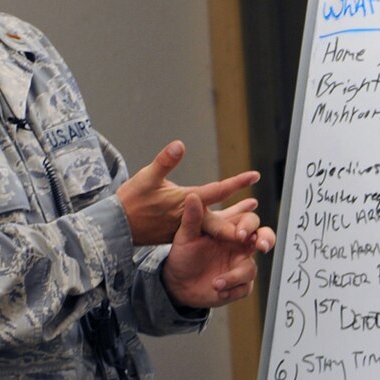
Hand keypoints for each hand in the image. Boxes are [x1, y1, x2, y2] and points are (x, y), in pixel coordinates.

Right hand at [117, 140, 263, 244]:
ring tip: (252, 209)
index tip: (255, 175)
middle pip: (223, 219)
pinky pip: (204, 231)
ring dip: (234, 218)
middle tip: (261, 214)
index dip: (237, 183)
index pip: (217, 191)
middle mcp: (189, 218)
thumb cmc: (132, 199)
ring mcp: (186, 228)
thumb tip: (179, 145)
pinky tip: (231, 222)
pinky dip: (219, 226)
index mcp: (185, 202)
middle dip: (242, 217)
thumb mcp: (147, 176)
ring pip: (215, 225)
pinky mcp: (181, 234)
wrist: (118, 226)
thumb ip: (165, 161)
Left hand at [161, 194, 276, 309]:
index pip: (249, 221)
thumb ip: (192, 217)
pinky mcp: (238, 286)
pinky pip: (244, 288)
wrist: (178, 282)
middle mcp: (239, 247)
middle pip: (265, 238)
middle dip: (267, 240)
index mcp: (230, 231)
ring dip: (234, 276)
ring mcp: (240, 266)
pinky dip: (232, 290)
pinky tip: (218, 290)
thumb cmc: (184, 255)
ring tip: (215, 282)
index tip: (240, 234)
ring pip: (250, 269)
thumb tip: (192, 196)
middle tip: (261, 246)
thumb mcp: (185, 236)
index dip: (249, 226)